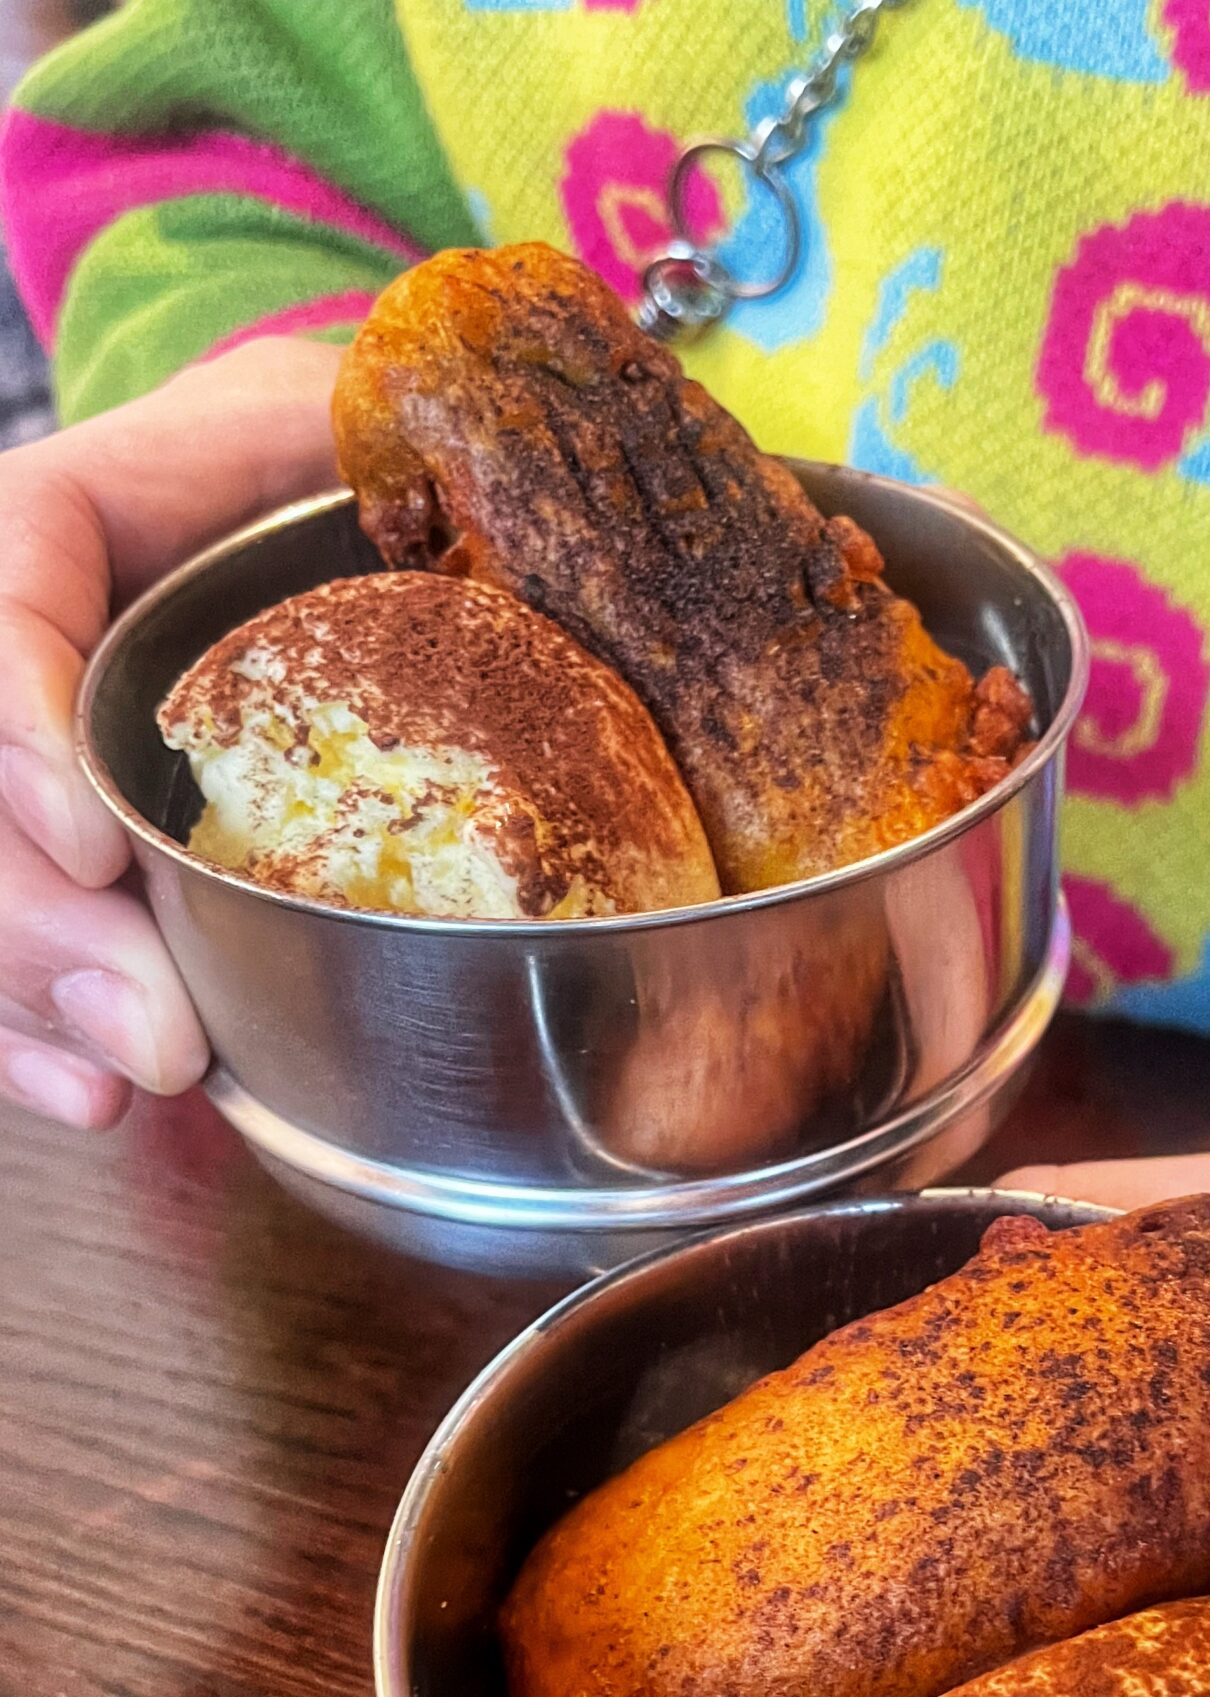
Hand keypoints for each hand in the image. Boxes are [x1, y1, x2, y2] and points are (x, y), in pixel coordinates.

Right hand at [0, 337, 340, 1127]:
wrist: (362, 518)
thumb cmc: (378, 463)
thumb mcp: (384, 415)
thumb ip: (404, 443)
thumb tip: (486, 519)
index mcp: (79, 517)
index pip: (3, 592)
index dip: (14, 726)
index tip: (95, 847)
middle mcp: (37, 638)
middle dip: (32, 921)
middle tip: (152, 1032)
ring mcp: (41, 756)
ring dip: (32, 992)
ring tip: (121, 1082)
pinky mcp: (79, 854)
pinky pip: (20, 941)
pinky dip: (38, 1027)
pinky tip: (90, 1094)